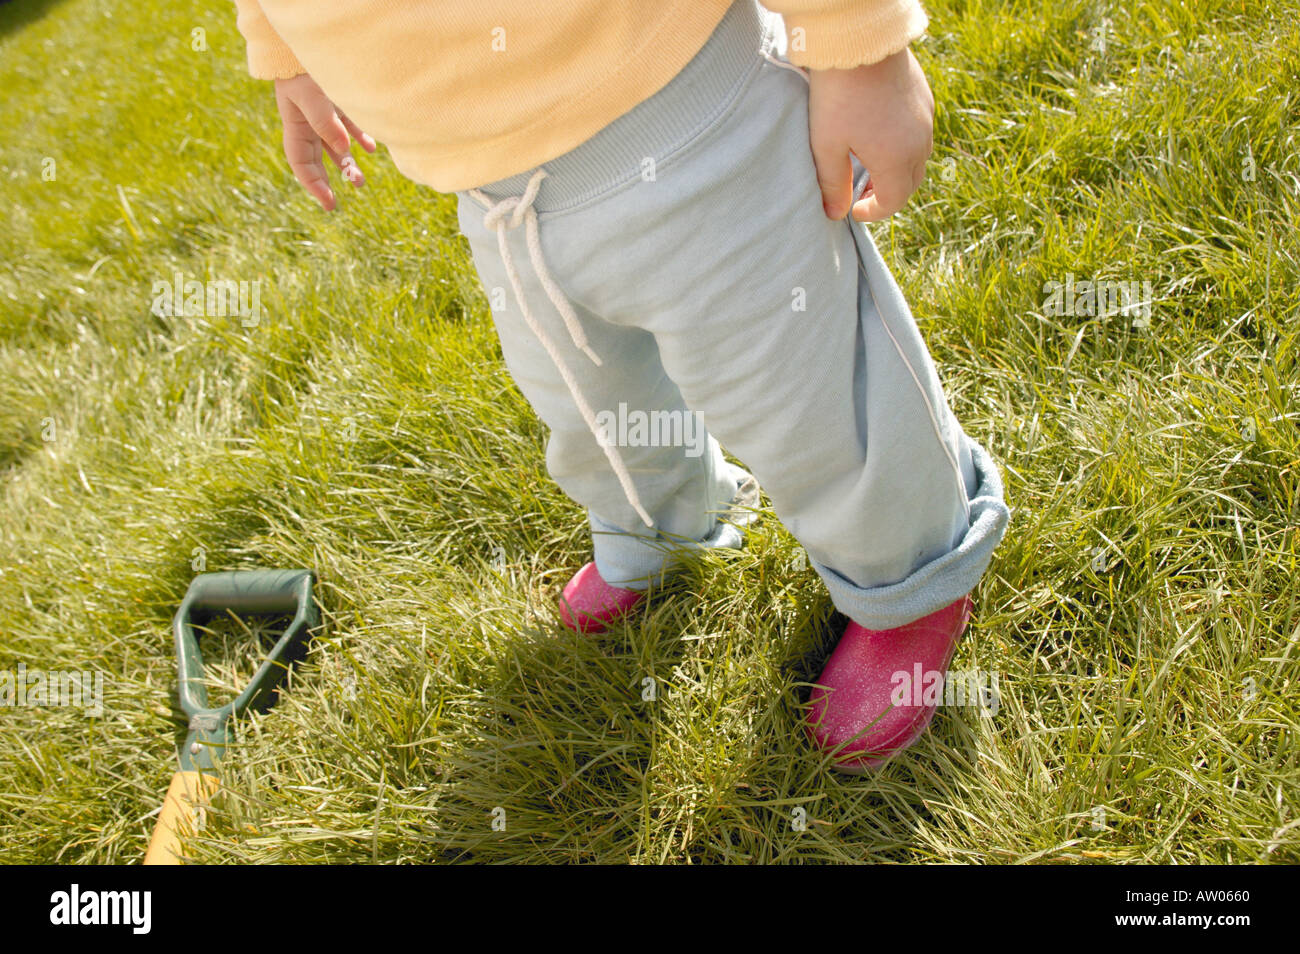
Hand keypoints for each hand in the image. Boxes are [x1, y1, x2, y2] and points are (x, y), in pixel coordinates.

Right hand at [273, 74, 376, 210]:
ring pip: (335, 147)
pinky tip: (371, 148)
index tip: (329, 203)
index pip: (300, 163)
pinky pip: (349, 127)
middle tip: (337, 203)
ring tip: (359, 182)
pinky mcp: (337, 104)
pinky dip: (360, 138)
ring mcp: (323, 114)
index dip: (313, 185)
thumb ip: (326, 122)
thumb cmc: (302, 68)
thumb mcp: (310, 96)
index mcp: (295, 125)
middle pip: (316, 160)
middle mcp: (307, 124)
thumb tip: (345, 151)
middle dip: (327, 181)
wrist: (308, 42)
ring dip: (347, 164)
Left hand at [807, 47, 933, 221]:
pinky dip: (904, 146)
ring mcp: (926, 118)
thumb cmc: (838, 96)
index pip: (893, 201)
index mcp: (897, 159)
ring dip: (897, 170)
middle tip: (861, 194)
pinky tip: (881, 137)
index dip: (873, 212)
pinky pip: (920, 133)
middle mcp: (919, 142)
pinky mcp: (924, 98)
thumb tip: (836, 214)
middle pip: (910, 183)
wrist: (859, 42)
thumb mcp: (827, 146)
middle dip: (887, 194)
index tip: (853, 210)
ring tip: (869, 167)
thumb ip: (833, 184)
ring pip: (918, 158)